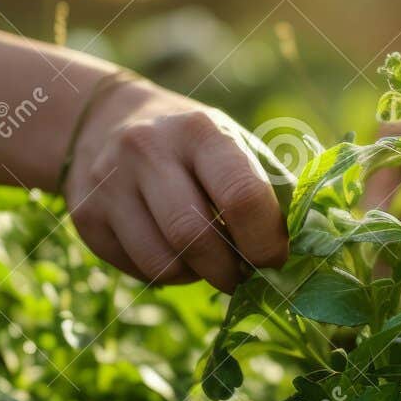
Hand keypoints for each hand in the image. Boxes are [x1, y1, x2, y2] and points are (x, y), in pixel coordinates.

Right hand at [62, 80, 289, 291]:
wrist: (105, 122)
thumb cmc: (191, 145)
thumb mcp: (232, 146)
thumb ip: (272, 190)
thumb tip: (313, 245)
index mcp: (200, 130)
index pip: (241, 195)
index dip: (266, 242)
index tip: (275, 259)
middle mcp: (147, 150)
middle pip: (195, 237)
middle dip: (229, 272)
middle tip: (243, 278)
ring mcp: (109, 183)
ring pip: (163, 263)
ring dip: (196, 276)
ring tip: (206, 262)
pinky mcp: (87, 216)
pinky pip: (138, 270)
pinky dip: (165, 275)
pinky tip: (171, 252)